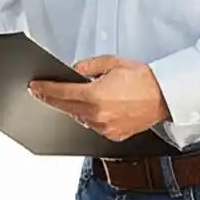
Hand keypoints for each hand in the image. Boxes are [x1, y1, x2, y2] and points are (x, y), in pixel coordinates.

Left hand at [28, 55, 170, 141]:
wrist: (165, 96)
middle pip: (64, 108)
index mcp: (95, 96)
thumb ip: (87, 67)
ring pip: (78, 118)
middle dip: (51, 99)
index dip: (44, 90)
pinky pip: (93, 126)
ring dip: (72, 108)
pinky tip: (90, 108)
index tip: (34, 87)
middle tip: (40, 92)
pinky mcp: (113, 136)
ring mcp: (105, 128)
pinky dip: (88, 117)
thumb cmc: (143, 79)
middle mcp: (97, 115)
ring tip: (70, 97)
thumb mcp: (111, 63)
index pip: (60, 94)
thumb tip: (72, 72)